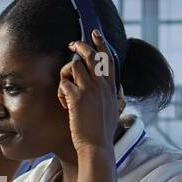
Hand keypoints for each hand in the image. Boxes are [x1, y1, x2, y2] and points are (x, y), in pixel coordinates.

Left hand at [58, 29, 121, 154]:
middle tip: (70, 44)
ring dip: (65, 74)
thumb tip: (121, 96)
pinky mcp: (77, 98)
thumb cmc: (103, 134)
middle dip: (79, 45)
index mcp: (112, 88)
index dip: (101, 43)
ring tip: (65, 91)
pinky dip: (60, 92)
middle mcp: (102, 85)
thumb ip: (118, 101)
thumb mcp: (115, 113)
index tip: (94, 33)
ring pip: (73, 65)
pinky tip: (64, 104)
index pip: (108, 58)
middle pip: (90, 54)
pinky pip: (63, 83)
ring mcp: (90, 90)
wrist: (97, 148)